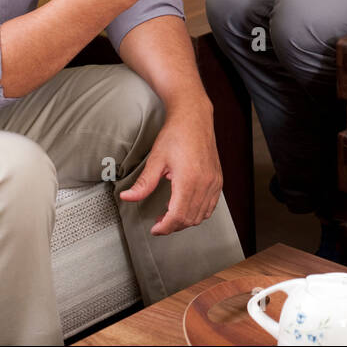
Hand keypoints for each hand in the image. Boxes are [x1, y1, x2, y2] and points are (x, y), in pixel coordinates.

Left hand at [118, 108, 222, 233]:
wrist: (194, 118)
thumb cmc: (176, 134)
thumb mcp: (155, 159)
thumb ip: (143, 183)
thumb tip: (127, 197)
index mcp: (188, 179)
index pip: (178, 215)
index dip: (165, 227)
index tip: (155, 229)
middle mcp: (205, 183)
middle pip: (190, 218)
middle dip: (173, 226)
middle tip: (159, 223)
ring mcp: (214, 182)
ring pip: (202, 215)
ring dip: (185, 220)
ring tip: (170, 215)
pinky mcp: (218, 180)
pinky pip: (211, 206)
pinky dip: (198, 212)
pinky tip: (186, 207)